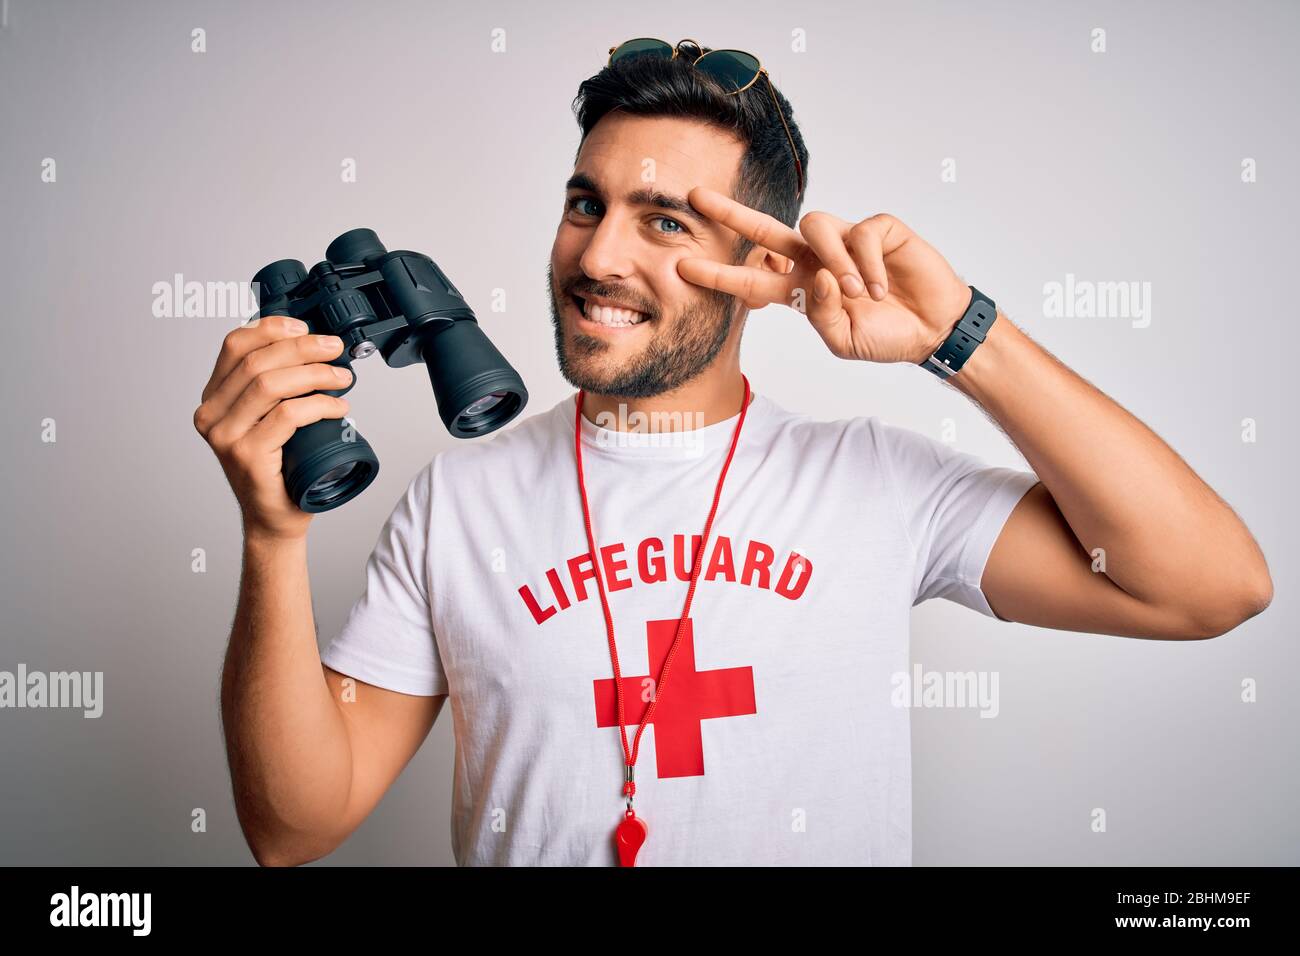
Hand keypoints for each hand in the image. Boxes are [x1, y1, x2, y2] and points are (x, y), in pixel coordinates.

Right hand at [193, 315, 353, 542]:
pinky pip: (287, 416)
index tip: (304, 327)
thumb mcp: (270, 417)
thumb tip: (312, 347)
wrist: (275, 516)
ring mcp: (226, 436)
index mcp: (213, 398)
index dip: (271, 328)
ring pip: (270, 385)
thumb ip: (275, 386)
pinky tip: (338, 408)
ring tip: (342, 378)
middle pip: (257, 362)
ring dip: (315, 374)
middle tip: (335, 350)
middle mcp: (212, 415)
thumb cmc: (278, 467)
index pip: (235, 346)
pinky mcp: (247, 455)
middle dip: (303, 348)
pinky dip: (319, 405)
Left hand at [675, 186, 973, 364]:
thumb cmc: (886, 335)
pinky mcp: (877, 228)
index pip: (752, 278)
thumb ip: (820, 314)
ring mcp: (845, 241)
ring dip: (833, 260)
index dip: (720, 274)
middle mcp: (816, 259)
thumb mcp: (844, 340)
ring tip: (858, 292)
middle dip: (730, 214)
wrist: (932, 329)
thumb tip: (817, 278)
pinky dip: (868, 262)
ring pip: (814, 226)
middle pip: (764, 230)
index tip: (683, 268)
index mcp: (801, 289)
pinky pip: (860, 233)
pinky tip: (883, 286)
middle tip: (695, 197)